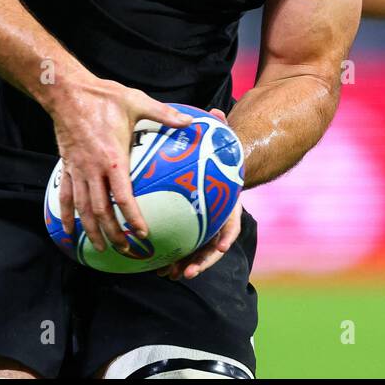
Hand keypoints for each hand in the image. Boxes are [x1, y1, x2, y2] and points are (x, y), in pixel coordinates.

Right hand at [51, 75, 191, 254]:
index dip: (132, 218)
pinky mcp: (67, 167)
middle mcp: (94, 170)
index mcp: (113, 158)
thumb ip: (164, 114)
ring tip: (101, 249)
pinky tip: (69, 231)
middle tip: (125, 251)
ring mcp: (78, 170)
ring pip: (83, 209)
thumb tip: (191, 121)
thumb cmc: (104, 97)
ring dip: (91, 231)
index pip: (123, 197)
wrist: (68, 92)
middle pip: (102, 211)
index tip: (142, 233)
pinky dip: (66, 216)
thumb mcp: (137, 102)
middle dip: (113, 234)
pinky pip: (65, 196)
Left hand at [159, 107, 239, 280]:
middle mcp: (219, 220)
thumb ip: (218, 128)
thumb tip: (216, 111)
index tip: (218, 247)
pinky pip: (182, 245)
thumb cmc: (217, 153)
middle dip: (201, 262)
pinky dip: (171, 255)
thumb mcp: (220, 141)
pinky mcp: (191, 228)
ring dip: (183, 265)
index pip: (231, 225)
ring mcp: (206, 227)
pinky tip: (153, 264)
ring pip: (196, 252)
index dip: (225, 237)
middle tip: (187, 272)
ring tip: (167, 274)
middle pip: (212, 247)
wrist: (218, 166)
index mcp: (229, 204)